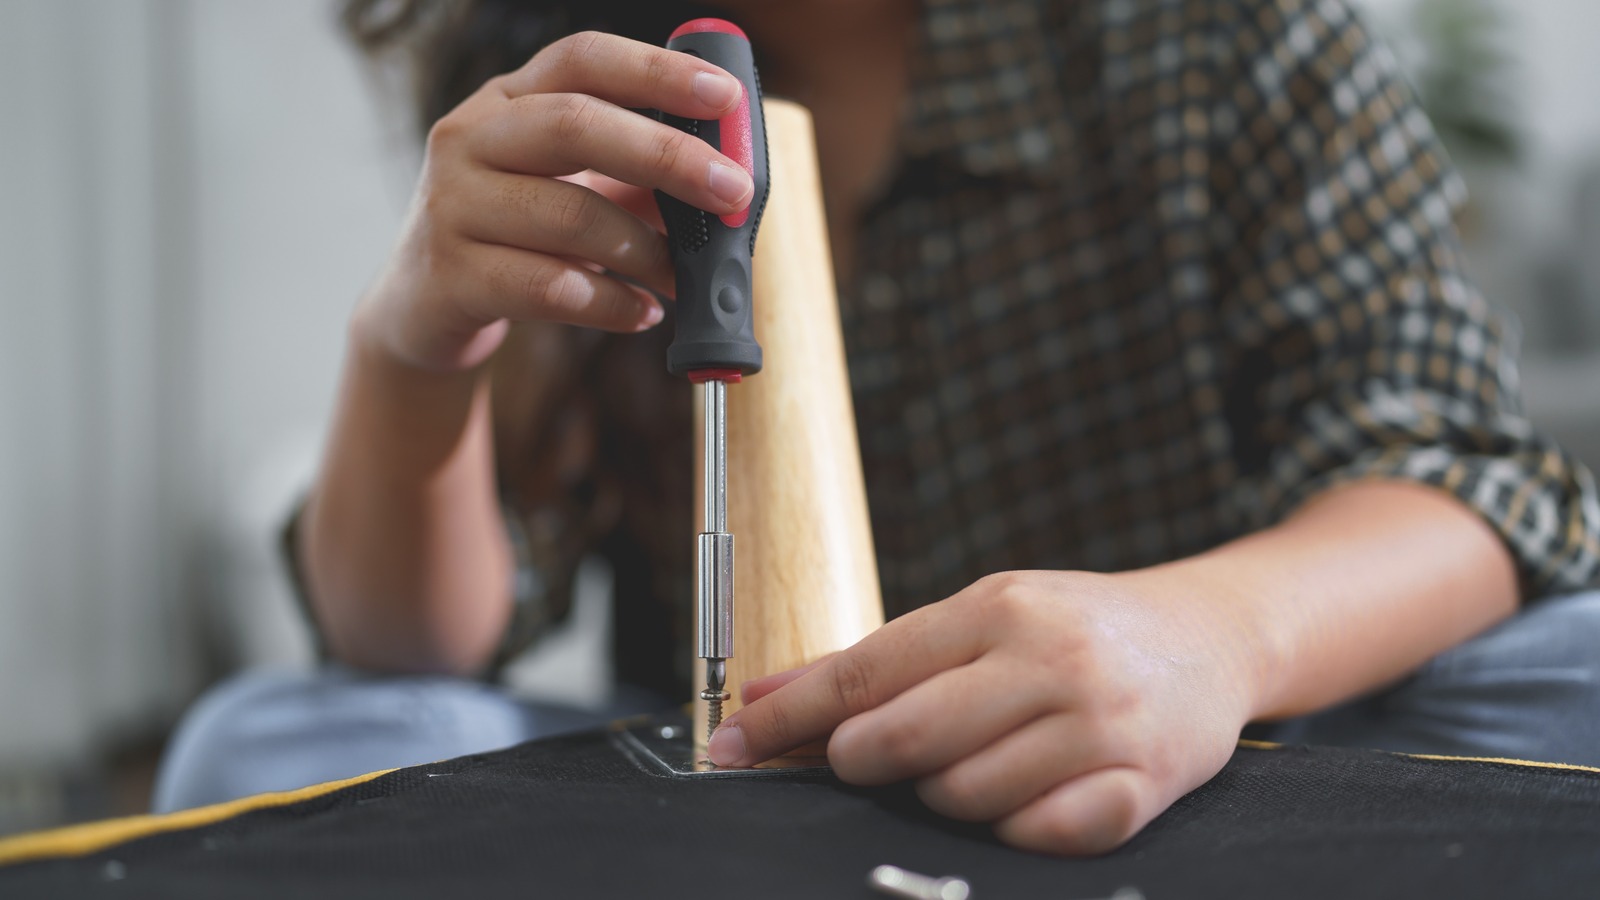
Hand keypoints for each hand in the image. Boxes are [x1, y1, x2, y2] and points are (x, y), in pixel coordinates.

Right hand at [357, 31, 755, 370]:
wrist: (421, 304)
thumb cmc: (513, 234)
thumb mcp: (565, 184)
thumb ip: (636, 173)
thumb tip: (727, 180)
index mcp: (507, 99)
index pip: (583, 58)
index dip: (657, 71)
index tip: (725, 95)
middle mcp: (469, 138)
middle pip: (575, 126)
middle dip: (667, 156)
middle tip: (732, 192)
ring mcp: (451, 206)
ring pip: (569, 214)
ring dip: (647, 250)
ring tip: (682, 277)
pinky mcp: (450, 276)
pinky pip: (550, 288)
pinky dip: (611, 303)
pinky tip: (642, 313)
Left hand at [709, 570, 1264, 854]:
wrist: (1212, 635)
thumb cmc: (1076, 628)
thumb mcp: (980, 617)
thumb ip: (873, 662)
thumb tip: (761, 697)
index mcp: (998, 607)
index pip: (865, 671)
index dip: (786, 717)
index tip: (730, 747)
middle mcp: (1049, 659)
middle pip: (904, 738)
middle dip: (865, 763)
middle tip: (871, 761)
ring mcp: (1100, 723)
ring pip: (964, 796)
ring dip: (948, 795)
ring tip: (980, 762)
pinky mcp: (1143, 782)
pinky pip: (1043, 833)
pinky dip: (1018, 828)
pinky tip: (1030, 797)